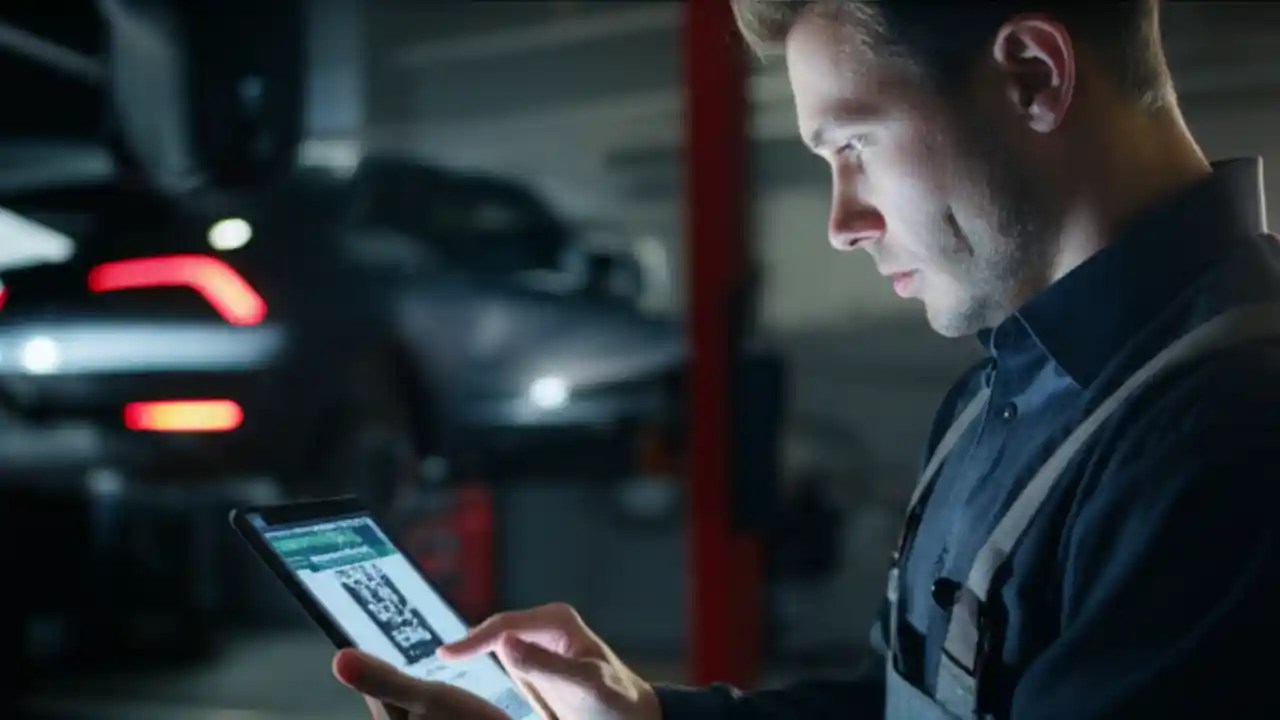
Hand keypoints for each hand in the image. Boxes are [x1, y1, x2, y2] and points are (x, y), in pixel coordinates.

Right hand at [333, 602, 661, 719]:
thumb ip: (547, 667)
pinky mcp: (530, 666)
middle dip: (460, 647)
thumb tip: (504, 642)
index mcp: (556, 622)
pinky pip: (495, 665)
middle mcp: (542, 628)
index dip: (471, 641)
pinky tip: (452, 684)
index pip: (503, 625)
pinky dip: (476, 673)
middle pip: (489, 634)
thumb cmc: (618, 705)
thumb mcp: (586, 688)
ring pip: (489, 649)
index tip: (442, 657)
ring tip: (426, 669)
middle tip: (421, 660)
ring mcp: (535, 647)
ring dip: (465, 658)